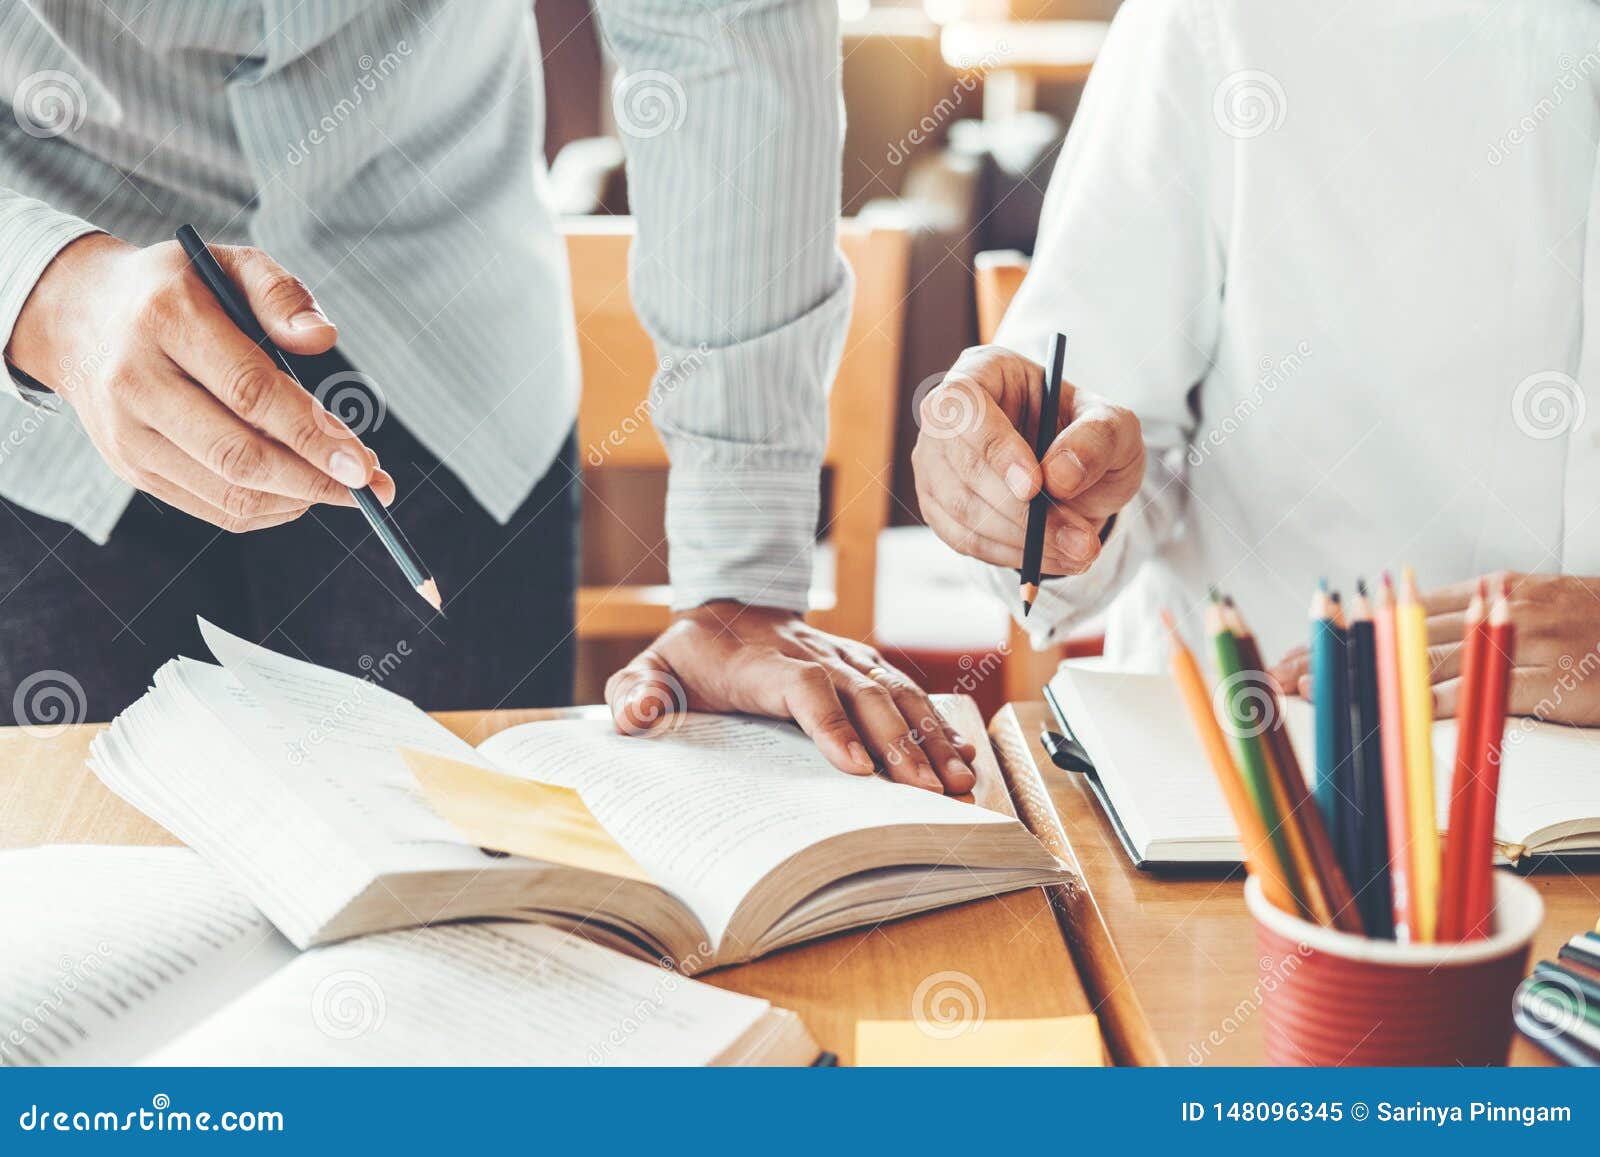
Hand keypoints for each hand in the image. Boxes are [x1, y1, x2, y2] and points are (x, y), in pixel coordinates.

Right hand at [5, 232, 393, 530]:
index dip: (313, 434)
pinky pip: (211, 507)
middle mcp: (135, 381)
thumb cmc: (176, 290)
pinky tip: (301, 493)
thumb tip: (323, 339)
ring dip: (299, 500)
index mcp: (164, 320)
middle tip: (370, 488)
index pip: (250, 391)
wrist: (78, 319)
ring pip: (228, 492)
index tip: (365, 462)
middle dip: (316, 480)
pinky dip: (267, 509)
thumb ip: (281, 293)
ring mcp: (127, 433)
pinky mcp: (130, 468)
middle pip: (239, 454)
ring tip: (344, 490)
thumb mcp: (228, 263)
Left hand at [605, 602, 979, 793]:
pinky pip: (908, 691)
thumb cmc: (689, 655)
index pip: (804, 687)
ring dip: (930, 737)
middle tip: (928, 793)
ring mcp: (846, 659)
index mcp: (762, 663)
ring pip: (896, 692)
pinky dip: (937, 723)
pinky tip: (964, 754)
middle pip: (866, 695)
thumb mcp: (648, 669)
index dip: (833, 725)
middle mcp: (814, 655)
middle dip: (900, 744)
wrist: (727, 608)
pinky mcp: (865, 667)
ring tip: (960, 782)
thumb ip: (637, 693)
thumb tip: (638, 716)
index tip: (857, 769)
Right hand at [911, 344, 1143, 575]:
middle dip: (1019, 510)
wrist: (1078, 477)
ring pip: (960, 508)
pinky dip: (1010, 555)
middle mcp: (946, 416)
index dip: (994, 446)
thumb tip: (1058, 476)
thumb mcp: (1116, 427)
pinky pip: (965, 540)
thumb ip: (1097, 440)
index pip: (963, 402)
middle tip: (1077, 538)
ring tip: (1080, 550)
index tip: (1035, 487)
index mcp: (985, 371)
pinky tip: (1052, 555)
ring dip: (1022, 540)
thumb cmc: (1090, 437)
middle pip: (958, 463)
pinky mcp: (939, 508)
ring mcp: (935, 464)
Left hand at [1270, 572, 1599, 725]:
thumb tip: (1425, 643)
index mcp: (1496, 590)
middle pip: (1398, 635)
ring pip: (1420, 664)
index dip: (1346, 633)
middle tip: (1276, 675)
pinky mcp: (1548, 682)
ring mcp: (1524, 644)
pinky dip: (1423, 706)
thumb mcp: (1542, 607)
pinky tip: (1381, 715)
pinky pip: (1474, 694)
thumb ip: (1486, 621)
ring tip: (1305, 695)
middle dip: (1333, 657)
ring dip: (1358, 680)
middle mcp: (1502, 608)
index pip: (1400, 612)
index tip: (1297, 647)